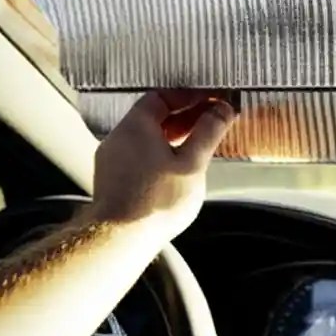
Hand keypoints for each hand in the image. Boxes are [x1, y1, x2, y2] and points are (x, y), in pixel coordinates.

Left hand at [89, 90, 236, 231]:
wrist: (120, 239)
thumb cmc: (155, 202)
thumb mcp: (192, 163)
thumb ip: (208, 132)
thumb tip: (222, 110)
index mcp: (135, 127)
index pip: (161, 96)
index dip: (188, 96)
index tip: (211, 100)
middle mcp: (119, 138)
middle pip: (153, 116)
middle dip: (185, 115)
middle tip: (211, 119)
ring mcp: (113, 160)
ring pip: (146, 137)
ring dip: (173, 135)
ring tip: (200, 142)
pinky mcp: (114, 180)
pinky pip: (140, 154)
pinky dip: (161, 152)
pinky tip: (179, 165)